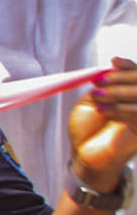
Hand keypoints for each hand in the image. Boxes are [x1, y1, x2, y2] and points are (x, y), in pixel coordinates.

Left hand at [72, 59, 136, 189]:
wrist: (83, 152)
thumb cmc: (88, 125)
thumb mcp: (93, 98)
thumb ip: (105, 82)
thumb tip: (114, 63)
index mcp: (131, 94)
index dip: (129, 67)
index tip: (113, 62)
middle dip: (120, 79)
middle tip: (98, 81)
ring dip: (117, 93)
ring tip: (96, 96)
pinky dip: (119, 109)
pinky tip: (102, 110)